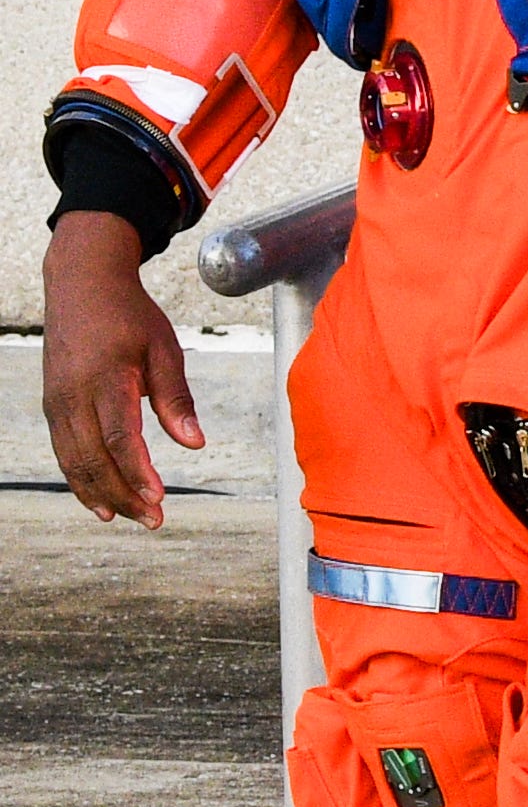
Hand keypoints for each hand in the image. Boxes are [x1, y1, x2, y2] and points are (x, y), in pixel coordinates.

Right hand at [40, 212, 199, 526]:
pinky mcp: (52, 406)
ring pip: (74, 461)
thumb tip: (195, 443)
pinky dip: (81, 479)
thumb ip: (177, 397)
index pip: (120, 436)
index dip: (137, 471)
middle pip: (94, 458)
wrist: (81, 286)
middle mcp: (73, 395)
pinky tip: (101, 498)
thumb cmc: (129, 316)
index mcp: (106, 377)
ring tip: (129, 518)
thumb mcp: (164, 347)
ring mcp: (57, 403)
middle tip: (153, 520)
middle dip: (123, 494)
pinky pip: (65, 451)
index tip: (159, 497)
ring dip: (100, 494)